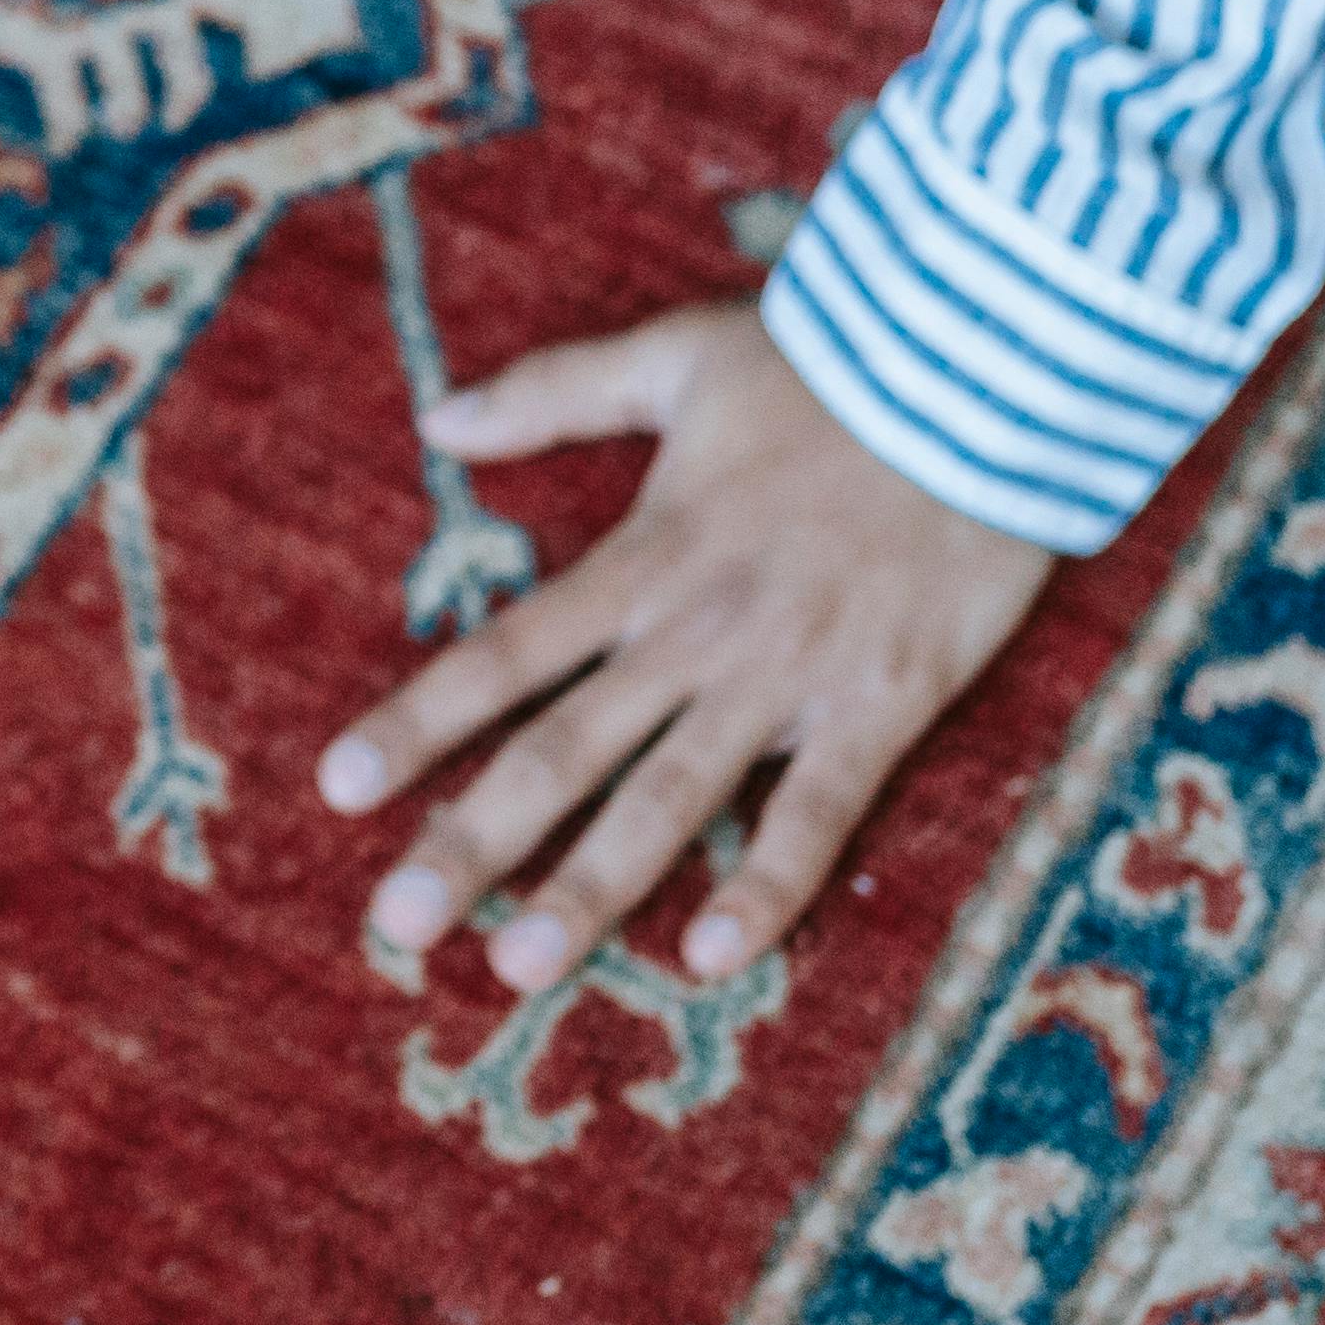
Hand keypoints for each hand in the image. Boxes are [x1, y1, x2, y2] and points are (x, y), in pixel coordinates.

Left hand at [318, 304, 1052, 989]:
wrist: (988, 370)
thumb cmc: (831, 364)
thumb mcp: (674, 357)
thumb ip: (552, 393)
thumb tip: (437, 418)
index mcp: (642, 557)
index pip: (504, 656)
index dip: (417, 721)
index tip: (336, 789)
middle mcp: (694, 632)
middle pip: (562, 751)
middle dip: (474, 840)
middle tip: (397, 923)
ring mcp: (785, 677)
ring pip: (668, 799)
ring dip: (590, 886)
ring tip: (518, 967)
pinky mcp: (880, 705)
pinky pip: (816, 814)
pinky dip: (763, 884)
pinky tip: (707, 958)